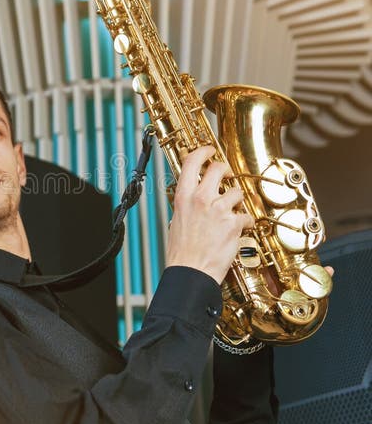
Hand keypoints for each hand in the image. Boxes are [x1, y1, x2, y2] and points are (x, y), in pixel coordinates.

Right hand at [165, 145, 253, 283]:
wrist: (191, 272)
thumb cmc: (182, 252)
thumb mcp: (177, 220)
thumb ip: (187, 203)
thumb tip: (193, 195)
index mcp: (183, 197)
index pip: (192, 161)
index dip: (203, 152)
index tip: (209, 151)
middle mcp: (201, 199)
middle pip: (218, 168)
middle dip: (225, 170)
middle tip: (227, 175)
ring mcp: (219, 210)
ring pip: (236, 192)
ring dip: (237, 201)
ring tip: (231, 212)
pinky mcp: (234, 223)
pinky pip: (246, 215)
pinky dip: (245, 222)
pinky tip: (240, 229)